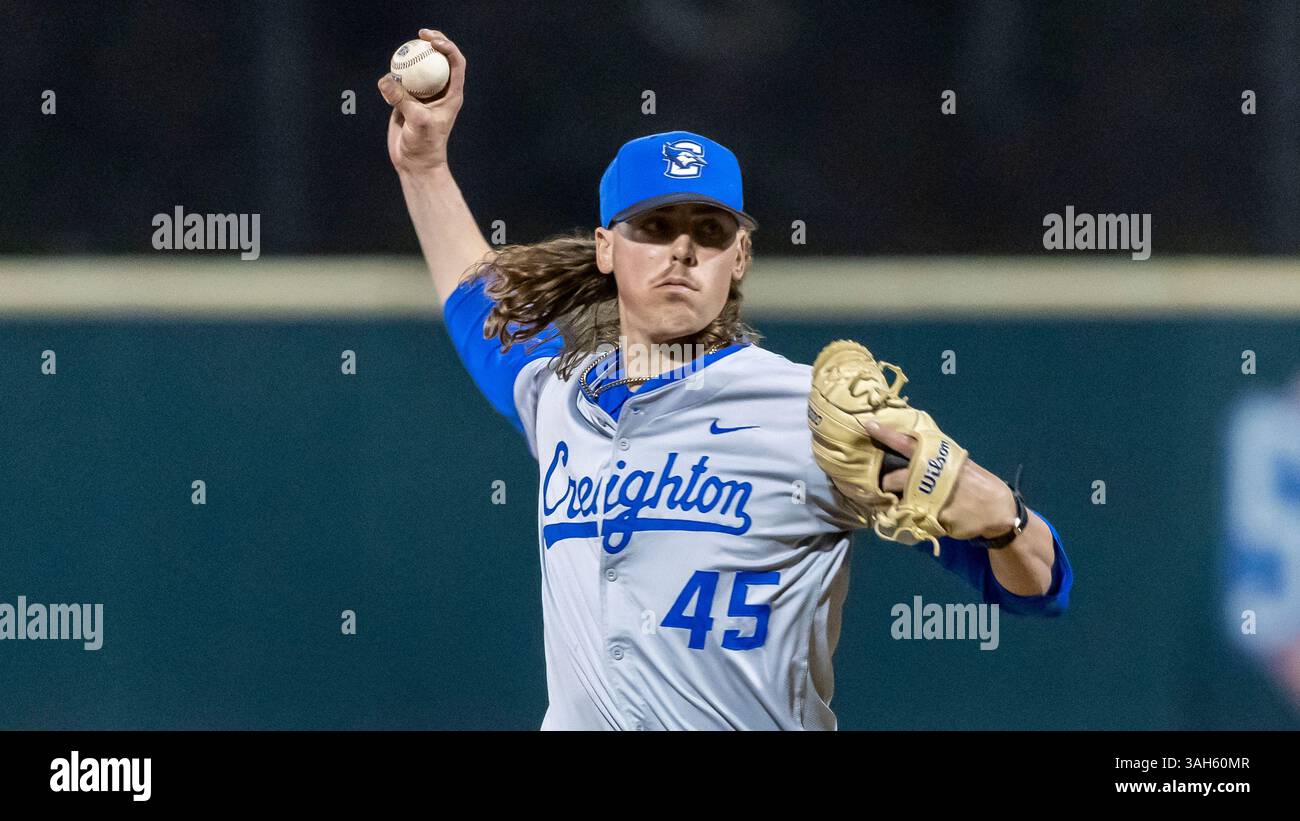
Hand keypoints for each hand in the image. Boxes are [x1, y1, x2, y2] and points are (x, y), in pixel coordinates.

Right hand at [377, 29, 466, 172]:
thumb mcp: (416, 122)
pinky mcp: (407, 101)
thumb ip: (402, 100)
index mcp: (452, 94)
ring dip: (411, 57)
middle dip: (433, 42)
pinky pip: (400, 82)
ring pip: (419, 69)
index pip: (456, 63)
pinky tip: (387, 76)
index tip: (431, 41)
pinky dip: (394, 76)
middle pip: (439, 60)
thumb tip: (386, 80)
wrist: (415, 163)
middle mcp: (439, 92)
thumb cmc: (424, 145)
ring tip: (402, 50)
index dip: (447, 47)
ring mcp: (423, 95)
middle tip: (420, 34)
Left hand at [863, 421, 1017, 540]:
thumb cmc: (976, 483)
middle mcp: (935, 475)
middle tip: (883, 487)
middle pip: (897, 478)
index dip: (887, 434)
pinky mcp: (937, 518)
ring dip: (898, 503)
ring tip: (901, 504)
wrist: (998, 509)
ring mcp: (935, 498)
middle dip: (886, 483)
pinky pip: (916, 519)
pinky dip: (915, 519)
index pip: (908, 443)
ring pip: (903, 500)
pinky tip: (923, 518)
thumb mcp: (959, 463)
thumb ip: (936, 459)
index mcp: (940, 458)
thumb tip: (913, 449)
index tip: (869, 425)